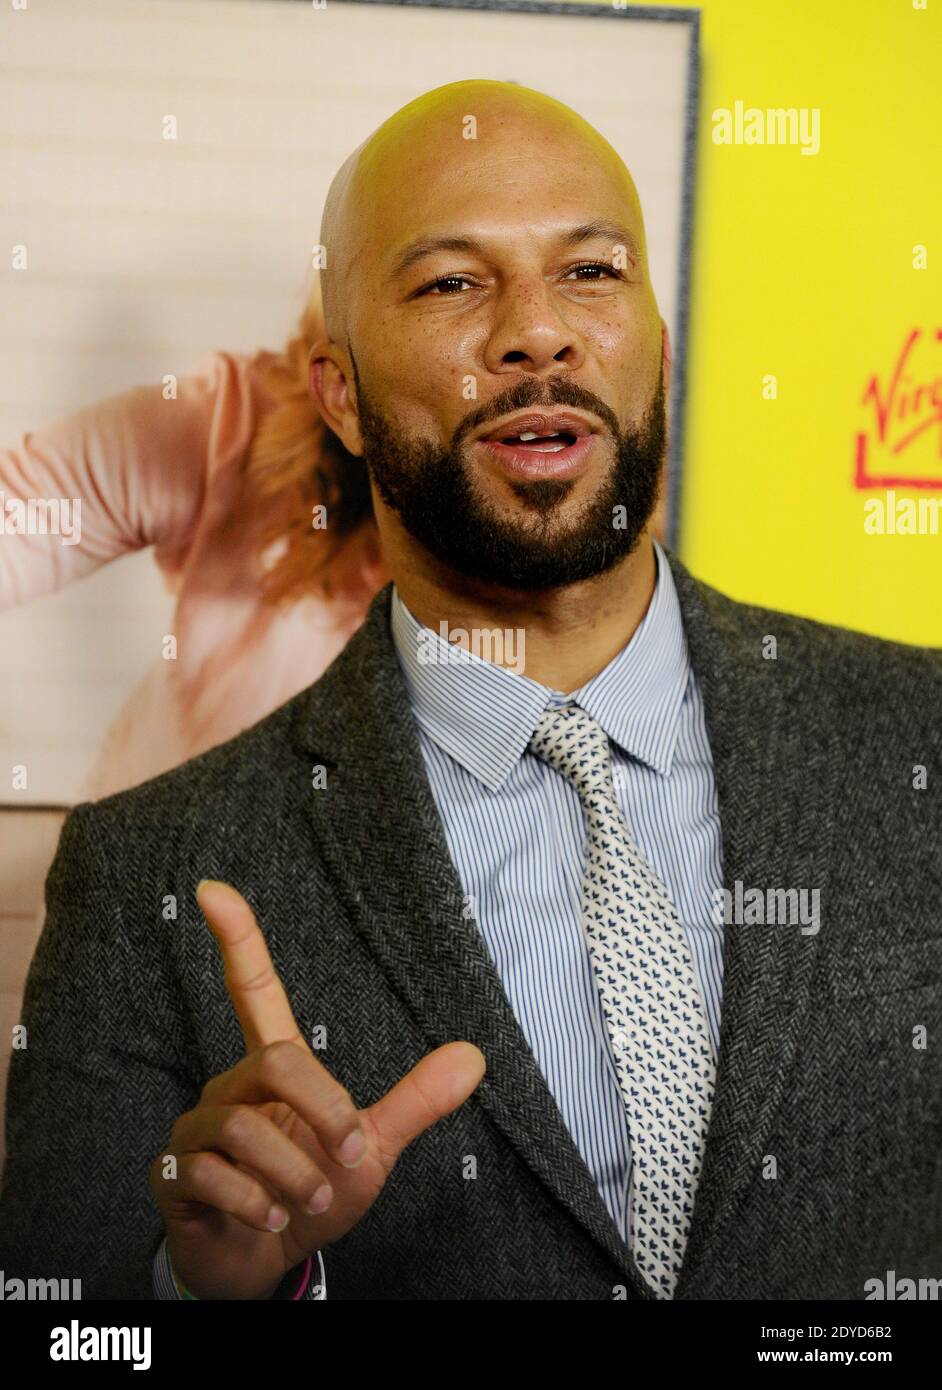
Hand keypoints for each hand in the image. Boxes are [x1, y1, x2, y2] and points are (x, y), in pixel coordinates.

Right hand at [148, 879, 485, 1298]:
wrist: (261, 1264)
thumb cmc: (312, 1193)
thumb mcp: (371, 1150)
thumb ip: (414, 1102)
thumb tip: (475, 1055)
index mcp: (273, 1069)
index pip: (252, 989)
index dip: (238, 938)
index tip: (215, 888)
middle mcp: (230, 1087)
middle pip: (274, 1062)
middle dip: (324, 1112)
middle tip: (349, 1158)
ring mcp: (196, 1130)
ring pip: (243, 1128)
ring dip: (295, 1175)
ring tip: (310, 1202)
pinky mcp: (173, 1174)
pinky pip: (212, 1176)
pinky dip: (255, 1204)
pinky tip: (270, 1219)